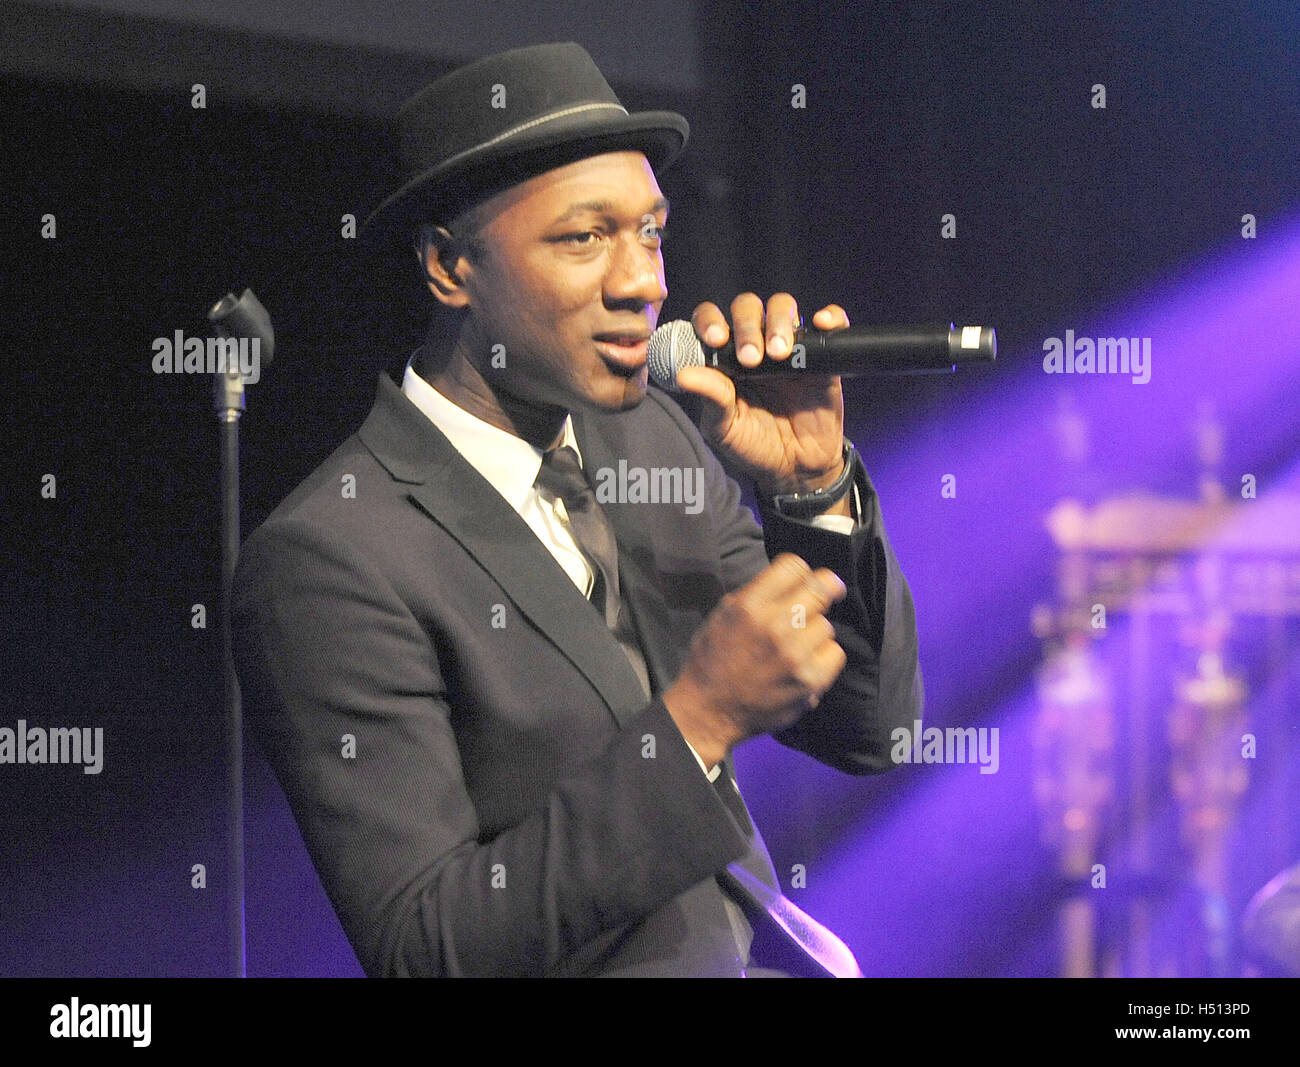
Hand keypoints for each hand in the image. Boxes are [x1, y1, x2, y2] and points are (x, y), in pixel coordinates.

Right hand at [662, 555, 847, 766]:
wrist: (708, 711)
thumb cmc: (712, 661)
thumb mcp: (723, 615)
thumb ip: (757, 594)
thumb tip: (792, 581)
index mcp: (749, 605)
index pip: (794, 566)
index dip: (800, 572)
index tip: (804, 580)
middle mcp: (775, 626)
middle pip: (820, 590)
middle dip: (819, 593)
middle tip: (817, 600)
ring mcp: (795, 654)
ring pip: (826, 625)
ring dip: (814, 632)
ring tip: (796, 645)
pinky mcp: (810, 680)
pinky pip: (835, 653)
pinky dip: (823, 656)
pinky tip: (805, 663)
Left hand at [676, 294, 850, 496]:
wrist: (796, 468)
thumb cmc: (754, 445)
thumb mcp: (725, 428)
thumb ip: (710, 398)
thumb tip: (684, 374)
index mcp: (725, 358)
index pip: (712, 320)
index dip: (710, 320)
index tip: (715, 339)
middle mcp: (756, 344)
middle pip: (748, 308)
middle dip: (747, 326)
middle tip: (751, 358)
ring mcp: (790, 347)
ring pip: (783, 307)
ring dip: (779, 321)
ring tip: (780, 353)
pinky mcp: (822, 357)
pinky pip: (831, 323)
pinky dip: (830, 316)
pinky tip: (821, 323)